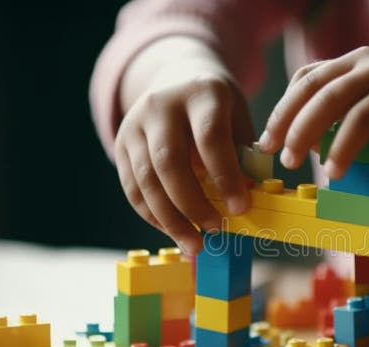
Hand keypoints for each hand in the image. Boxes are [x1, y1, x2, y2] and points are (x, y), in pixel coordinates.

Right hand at [115, 69, 253, 254]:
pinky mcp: (120, 143)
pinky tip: (173, 231)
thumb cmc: (217, 110)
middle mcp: (161, 105)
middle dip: (192, 203)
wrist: (176, 80)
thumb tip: (248, 199)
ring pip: (145, 178)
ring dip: (170, 218)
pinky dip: (153, 215)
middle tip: (215, 230)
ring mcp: (135, 124)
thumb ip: (243, 156)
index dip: (225, 176)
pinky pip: (132, 187)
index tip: (240, 208)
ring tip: (194, 243)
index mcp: (201, 93)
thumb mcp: (238, 120)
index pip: (210, 138)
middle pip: (169, 160)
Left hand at [256, 46, 368, 177]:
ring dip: (303, 134)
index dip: (283, 105)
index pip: (306, 77)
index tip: (271, 136)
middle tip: (270, 149)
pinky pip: (356, 123)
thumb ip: (347, 115)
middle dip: (283, 119)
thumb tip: (310, 143)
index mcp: (357, 62)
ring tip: (293, 161)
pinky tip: (334, 172)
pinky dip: (340, 150)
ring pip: (327, 102)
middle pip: (309, 87)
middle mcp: (365, 61)